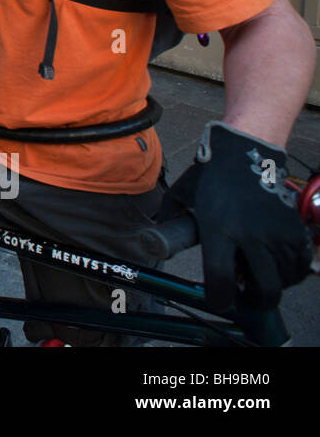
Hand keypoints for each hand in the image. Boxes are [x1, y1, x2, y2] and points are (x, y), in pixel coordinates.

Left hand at [160, 122, 310, 311]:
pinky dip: (290, 272)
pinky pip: (300, 265)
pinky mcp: (294, 229)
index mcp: (219, 230)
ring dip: (271, 284)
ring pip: (284, 280)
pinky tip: (276, 264)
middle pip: (264, 289)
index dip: (219, 297)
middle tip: (244, 294)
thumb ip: (168, 217)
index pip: (221, 278)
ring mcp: (276, 234)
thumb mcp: (183, 195)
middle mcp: (251, 236)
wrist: (245, 151)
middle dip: (254, 301)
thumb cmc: (211, 175)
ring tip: (257, 273)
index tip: (217, 299)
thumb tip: (153, 236)